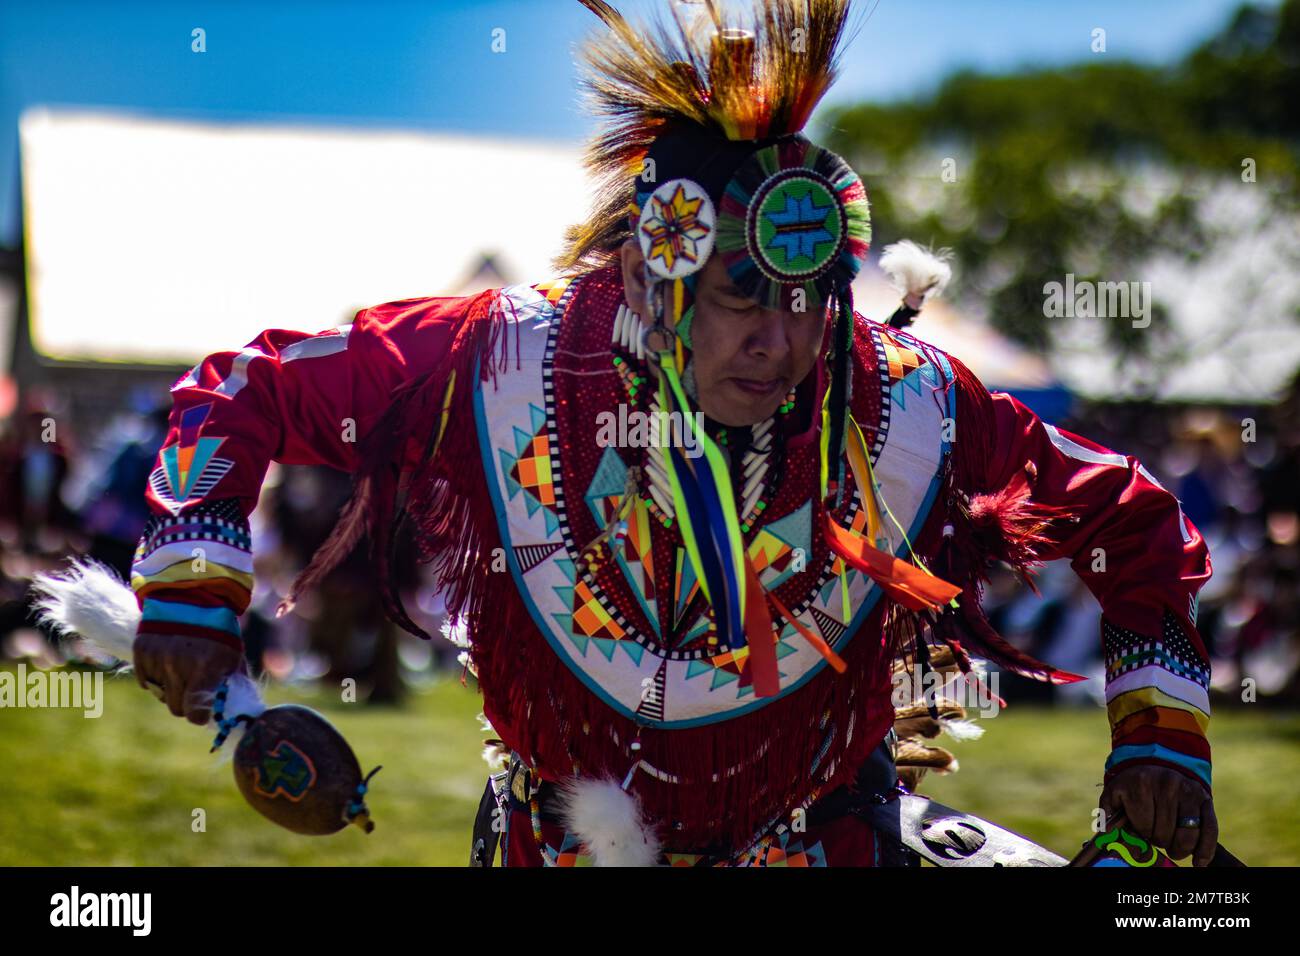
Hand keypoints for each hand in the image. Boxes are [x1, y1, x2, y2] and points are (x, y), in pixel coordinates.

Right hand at [133, 633, 242, 725]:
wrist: (191, 593)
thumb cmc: (219, 629)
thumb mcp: (233, 654)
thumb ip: (232, 684)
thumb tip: (236, 712)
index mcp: (205, 667)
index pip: (194, 713)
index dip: (198, 716)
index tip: (202, 713)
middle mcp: (178, 665)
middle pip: (176, 708)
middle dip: (185, 702)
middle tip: (193, 686)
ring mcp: (157, 658)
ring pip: (161, 695)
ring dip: (171, 688)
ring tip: (182, 666)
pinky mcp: (141, 651)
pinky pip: (146, 681)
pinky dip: (156, 676)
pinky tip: (167, 660)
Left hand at [1099, 765, 1217, 866]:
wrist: (1158, 764)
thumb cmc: (1133, 786)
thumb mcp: (1115, 794)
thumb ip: (1108, 814)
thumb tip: (1105, 837)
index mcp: (1141, 783)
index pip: (1143, 825)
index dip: (1142, 833)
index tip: (1141, 830)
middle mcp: (1167, 785)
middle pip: (1165, 832)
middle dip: (1159, 840)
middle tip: (1156, 836)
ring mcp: (1189, 792)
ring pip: (1188, 835)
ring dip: (1179, 848)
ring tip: (1172, 847)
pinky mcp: (1206, 799)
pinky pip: (1210, 830)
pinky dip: (1205, 850)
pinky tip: (1199, 862)